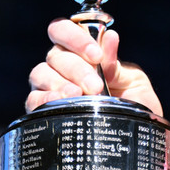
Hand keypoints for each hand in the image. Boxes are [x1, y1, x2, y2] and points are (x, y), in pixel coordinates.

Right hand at [26, 18, 162, 115]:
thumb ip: (117, 62)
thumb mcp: (134, 82)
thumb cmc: (135, 106)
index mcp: (83, 52)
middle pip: (56, 53)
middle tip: (96, 86)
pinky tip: (62, 103)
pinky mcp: (43, 110)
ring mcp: (51, 87)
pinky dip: (46, 99)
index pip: (64, 30)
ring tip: (79, 96)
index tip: (96, 55)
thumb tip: (110, 36)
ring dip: (61, 83)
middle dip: (76, 68)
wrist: (135, 140)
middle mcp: (63, 66)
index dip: (76, 37)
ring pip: (41, 73)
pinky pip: (34, 99)